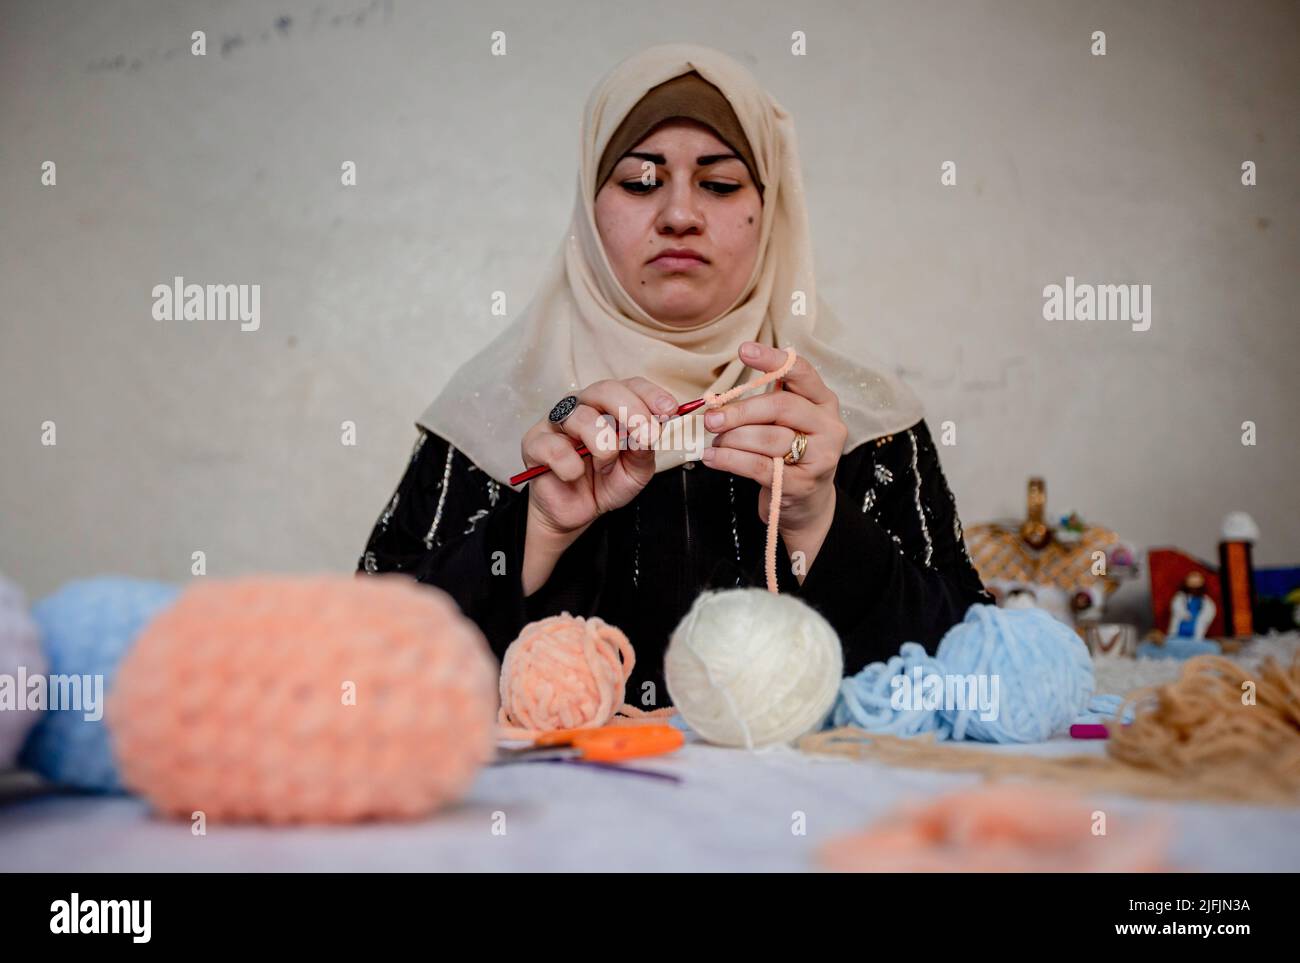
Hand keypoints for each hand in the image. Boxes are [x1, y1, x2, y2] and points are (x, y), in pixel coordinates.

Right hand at [521, 377, 677, 540]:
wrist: (575, 512)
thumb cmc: (604, 483)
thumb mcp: (636, 470)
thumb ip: (645, 449)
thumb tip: (653, 429)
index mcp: (609, 407)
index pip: (630, 386)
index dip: (650, 394)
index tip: (670, 410)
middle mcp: (583, 406)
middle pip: (605, 389)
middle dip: (632, 411)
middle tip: (647, 436)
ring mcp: (557, 422)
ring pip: (582, 417)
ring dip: (603, 446)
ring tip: (605, 466)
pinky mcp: (535, 442)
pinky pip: (555, 446)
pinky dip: (571, 465)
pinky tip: (574, 475)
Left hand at [700, 341, 847, 537]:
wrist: (806, 504)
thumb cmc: (789, 454)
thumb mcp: (785, 423)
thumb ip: (764, 403)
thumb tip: (719, 399)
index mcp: (824, 402)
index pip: (800, 372)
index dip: (772, 360)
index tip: (743, 350)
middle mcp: (829, 426)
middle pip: (781, 407)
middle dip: (740, 411)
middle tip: (711, 418)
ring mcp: (821, 456)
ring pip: (768, 438)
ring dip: (732, 439)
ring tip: (713, 442)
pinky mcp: (803, 484)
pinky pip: (759, 467)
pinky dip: (730, 461)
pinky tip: (712, 458)